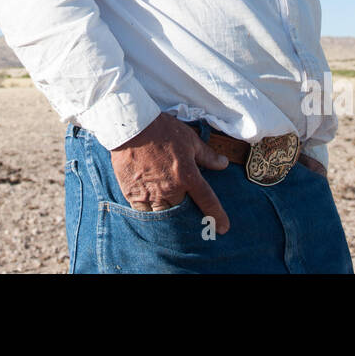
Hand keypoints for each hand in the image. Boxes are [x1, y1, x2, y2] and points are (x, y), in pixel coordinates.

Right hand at [109, 113, 231, 233]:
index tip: (223, 228)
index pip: (207, 201)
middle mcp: (170, 189)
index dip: (217, 216)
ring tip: (169, 209)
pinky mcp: (132, 194)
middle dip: (187, 214)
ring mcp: (150, 194)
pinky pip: (144, 212)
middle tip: (187, 211)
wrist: (131, 127)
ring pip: (163, 215)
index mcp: (187, 176)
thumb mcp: (190, 139)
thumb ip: (207, 155)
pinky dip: (149, 211)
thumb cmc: (163, 130)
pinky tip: (151, 204)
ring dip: (168, 214)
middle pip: (182, 212)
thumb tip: (223, 163)